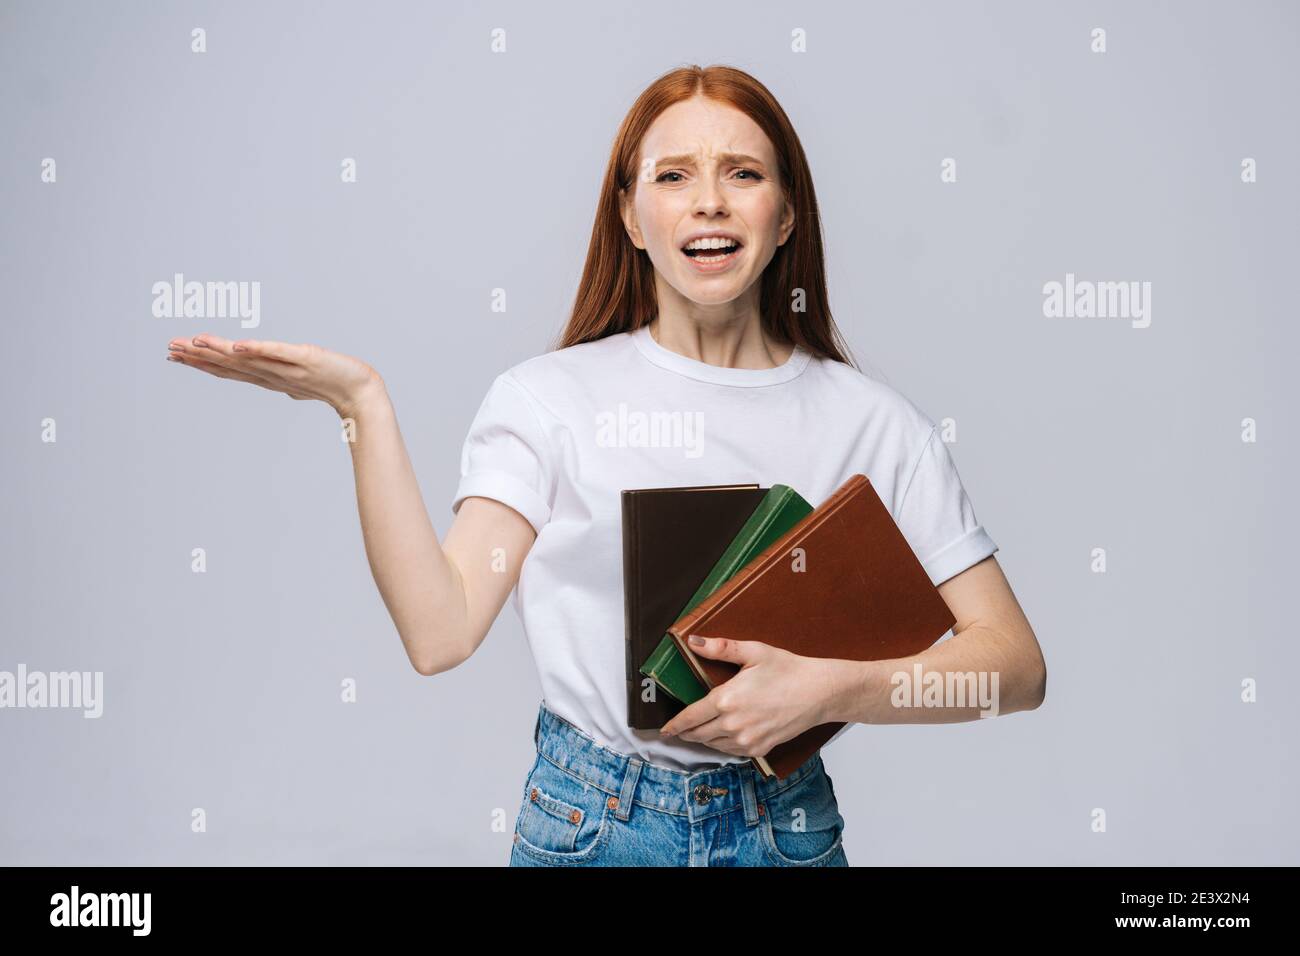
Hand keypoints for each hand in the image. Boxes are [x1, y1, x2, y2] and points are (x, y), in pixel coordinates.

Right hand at [166, 333, 385, 418]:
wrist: (362, 392)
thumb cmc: (333, 382)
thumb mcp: (297, 375)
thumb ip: (276, 369)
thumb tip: (260, 364)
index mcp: (268, 377)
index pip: (229, 368)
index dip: (201, 362)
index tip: (175, 353)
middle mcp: (273, 374)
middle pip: (230, 364)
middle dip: (199, 356)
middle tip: (170, 347)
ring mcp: (287, 368)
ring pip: (247, 359)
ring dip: (219, 351)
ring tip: (194, 341)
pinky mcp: (305, 360)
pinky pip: (279, 353)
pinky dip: (258, 349)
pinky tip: (238, 345)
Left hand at [658, 636, 839, 758]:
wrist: (818, 693)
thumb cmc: (788, 670)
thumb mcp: (753, 652)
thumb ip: (720, 648)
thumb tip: (693, 642)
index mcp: (726, 700)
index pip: (690, 717)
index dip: (674, 725)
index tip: (665, 729)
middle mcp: (732, 724)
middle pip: (698, 734)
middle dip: (685, 733)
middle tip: (677, 731)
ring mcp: (746, 740)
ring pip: (713, 745)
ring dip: (703, 739)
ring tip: (698, 732)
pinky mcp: (759, 749)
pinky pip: (731, 752)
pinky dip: (722, 746)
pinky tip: (721, 738)